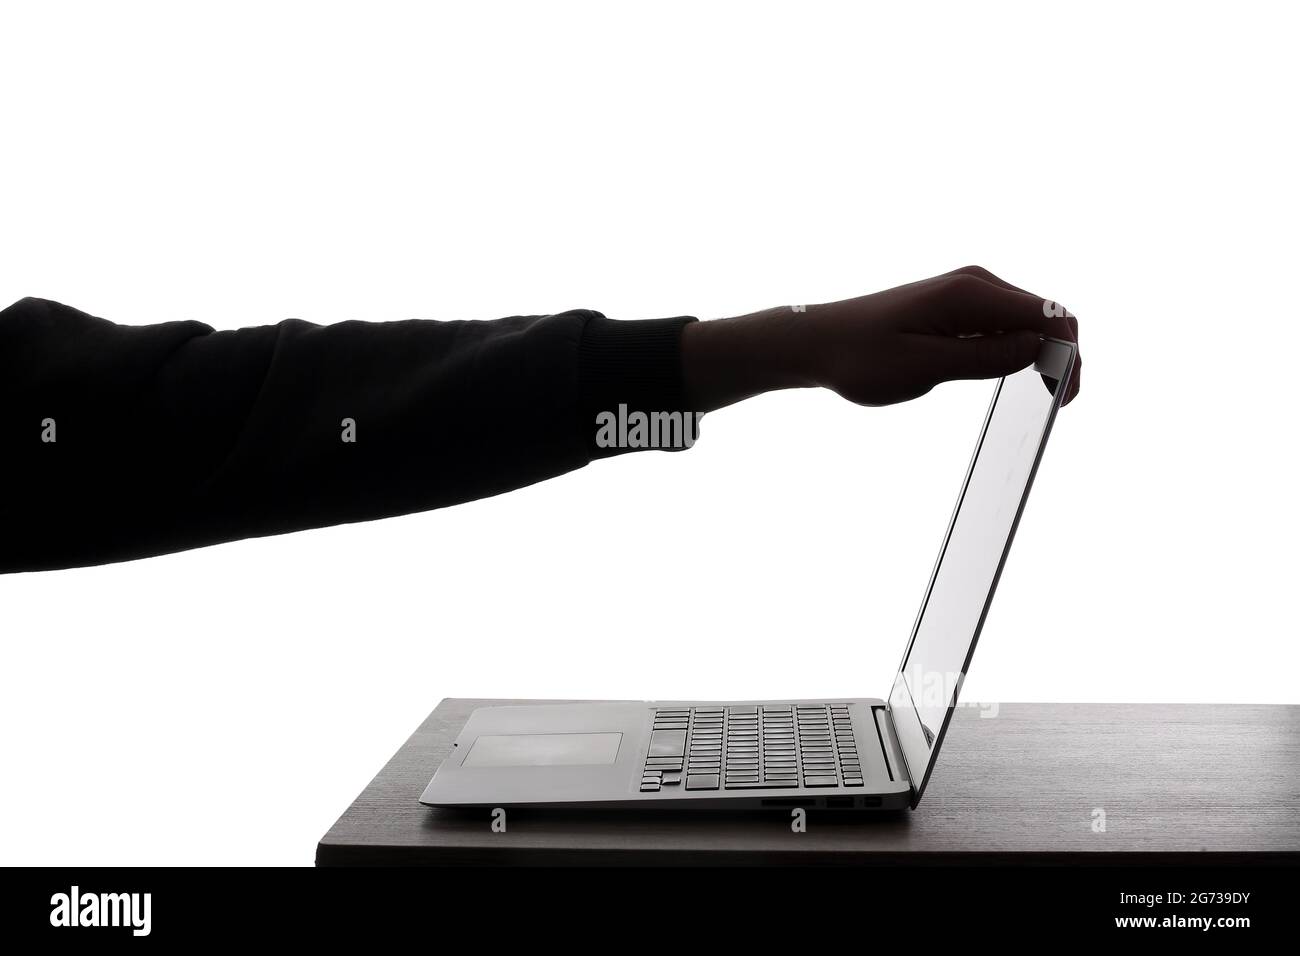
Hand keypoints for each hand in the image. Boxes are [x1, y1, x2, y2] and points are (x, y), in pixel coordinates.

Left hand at [682, 266, 1080, 411]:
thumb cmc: (860, 358)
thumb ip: (983, 357)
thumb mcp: (924, 368)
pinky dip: (1017, 348)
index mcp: (970, 293)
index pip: (1049, 316)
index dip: (1069, 355)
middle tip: (1058, 404)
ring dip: (1041, 353)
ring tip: (1043, 394)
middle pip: (1045, 315)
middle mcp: (975, 283)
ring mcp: (967, 292)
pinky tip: (1014, 376)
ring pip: (1027, 320)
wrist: (817, 342)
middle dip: (1061, 356)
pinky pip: (1003, 324)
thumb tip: (1038, 348)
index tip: (1065, 398)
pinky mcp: (957, 306)